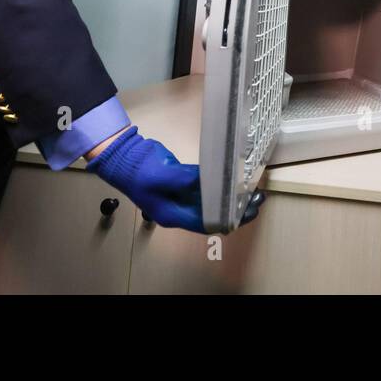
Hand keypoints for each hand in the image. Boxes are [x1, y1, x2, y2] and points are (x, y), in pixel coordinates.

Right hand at [85, 126, 263, 232]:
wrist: (124, 157)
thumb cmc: (139, 170)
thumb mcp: (163, 175)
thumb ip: (186, 179)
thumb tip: (210, 179)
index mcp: (173, 214)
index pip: (207, 223)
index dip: (229, 219)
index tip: (247, 211)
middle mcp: (180, 208)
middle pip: (213, 214)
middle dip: (235, 208)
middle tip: (257, 199)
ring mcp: (181, 196)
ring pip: (212, 201)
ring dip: (230, 196)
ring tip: (251, 189)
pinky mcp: (183, 183)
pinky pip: (206, 187)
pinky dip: (220, 184)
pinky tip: (233, 177)